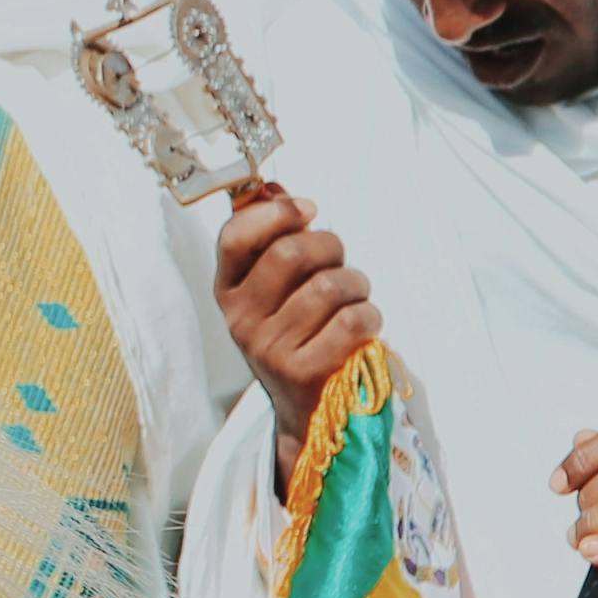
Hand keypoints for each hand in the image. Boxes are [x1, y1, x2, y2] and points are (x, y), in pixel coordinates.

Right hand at [210, 185, 380, 454]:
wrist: (304, 409)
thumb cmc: (295, 330)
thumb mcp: (271, 287)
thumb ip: (270, 236)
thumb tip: (272, 188)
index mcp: (227, 290)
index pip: (235, 236)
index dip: (276, 213)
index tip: (308, 210)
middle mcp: (240, 319)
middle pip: (292, 252)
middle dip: (330, 245)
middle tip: (338, 260)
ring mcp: (270, 349)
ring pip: (330, 285)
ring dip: (357, 283)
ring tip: (355, 296)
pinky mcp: (304, 373)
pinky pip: (352, 321)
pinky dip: (369, 316)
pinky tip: (362, 325)